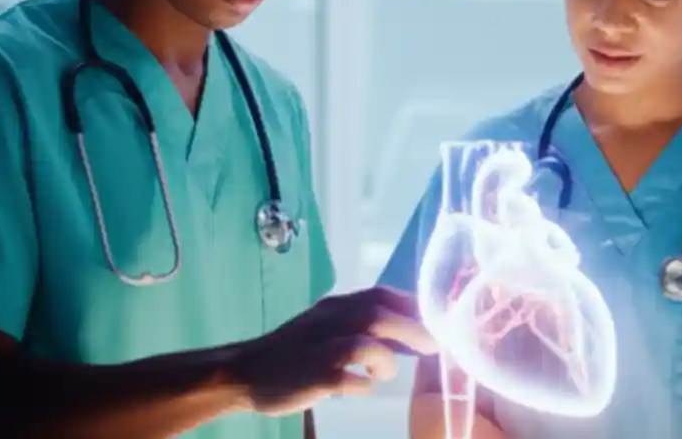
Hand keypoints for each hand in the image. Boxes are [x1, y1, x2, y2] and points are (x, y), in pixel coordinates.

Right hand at [229, 286, 436, 415]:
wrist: (245, 371)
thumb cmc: (297, 350)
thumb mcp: (330, 325)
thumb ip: (367, 325)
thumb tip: (415, 331)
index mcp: (337, 306)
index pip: (382, 294)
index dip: (413, 305)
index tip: (436, 320)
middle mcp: (330, 320)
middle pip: (378, 315)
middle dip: (412, 329)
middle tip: (431, 347)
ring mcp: (318, 348)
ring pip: (363, 342)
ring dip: (385, 358)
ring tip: (383, 371)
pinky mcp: (310, 377)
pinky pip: (344, 378)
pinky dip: (361, 384)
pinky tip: (361, 387)